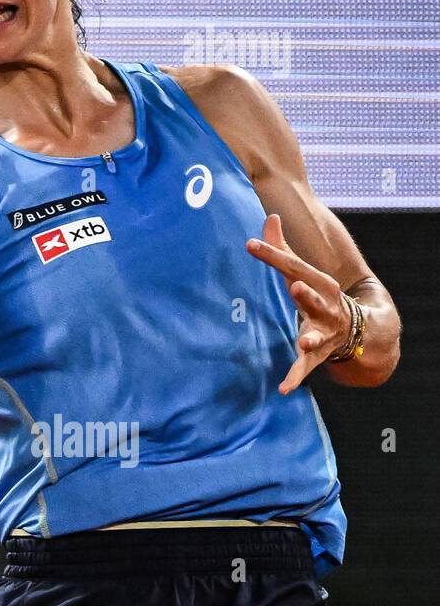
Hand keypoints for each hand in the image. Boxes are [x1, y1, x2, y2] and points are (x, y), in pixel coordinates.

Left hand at [245, 213, 350, 394]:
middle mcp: (325, 306)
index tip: (249, 244)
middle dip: (307, 293)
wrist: (356, 328)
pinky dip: (295, 378)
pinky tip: (284, 389)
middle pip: (314, 298)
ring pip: (317, 335)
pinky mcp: (317, 354)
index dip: (272, 255)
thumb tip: (270, 216)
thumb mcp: (301, 271)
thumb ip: (282, 247)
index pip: (293, 266)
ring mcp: (324, 332)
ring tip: (303, 342)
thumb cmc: (317, 293)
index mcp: (317, 283)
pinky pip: (305, 368)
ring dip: (310, 338)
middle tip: (296, 287)